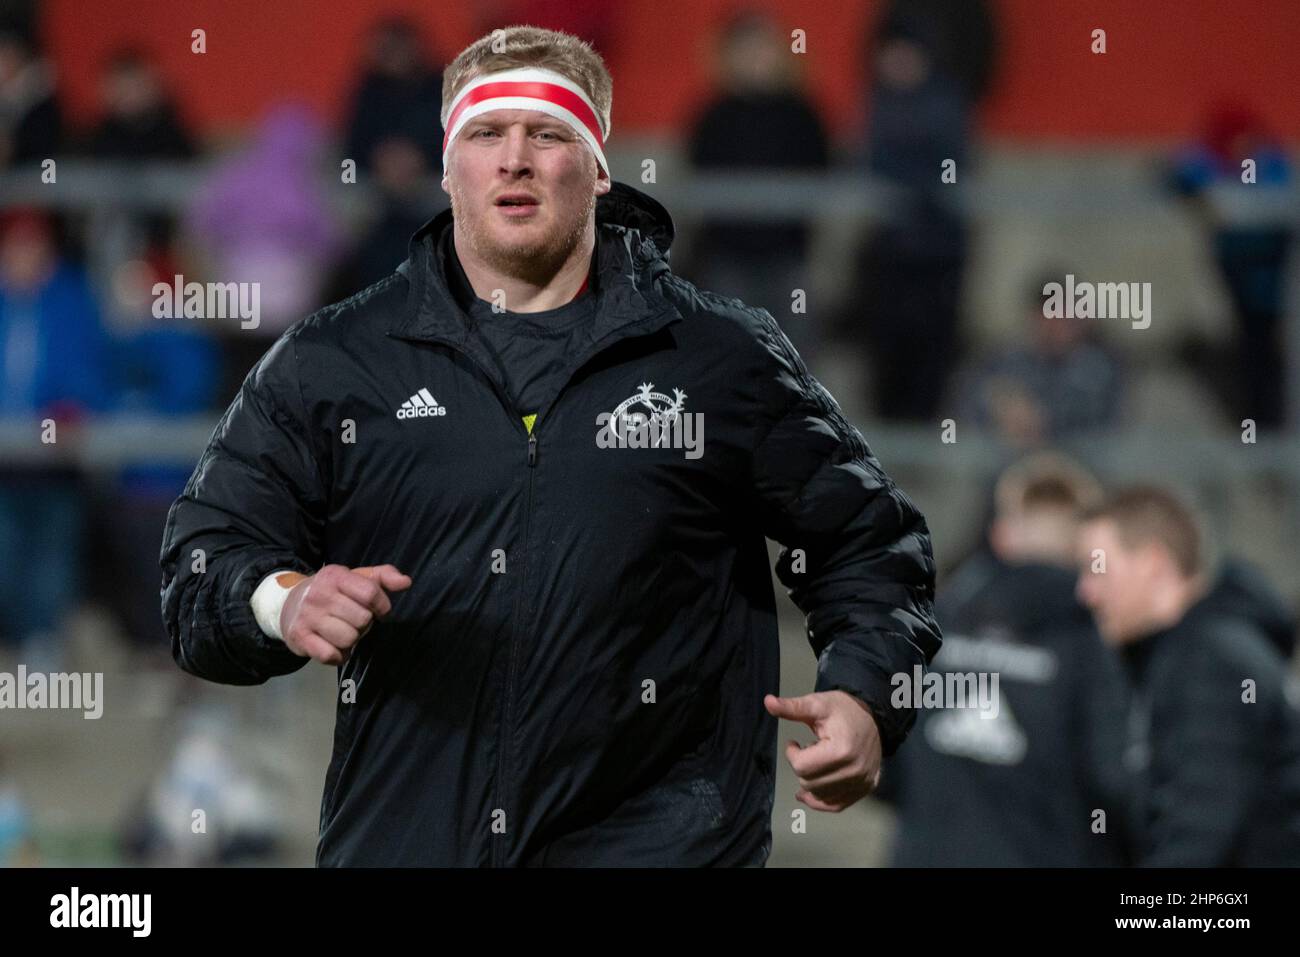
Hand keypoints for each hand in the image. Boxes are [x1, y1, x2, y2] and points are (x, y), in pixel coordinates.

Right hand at [280, 563, 411, 664]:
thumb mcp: (356, 578)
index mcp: (336, 576)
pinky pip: (331, 655)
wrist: (288, 604)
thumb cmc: (332, 592)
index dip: (382, 606)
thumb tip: (406, 582)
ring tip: (343, 631)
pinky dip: (338, 655)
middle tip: (354, 620)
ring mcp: (308, 617)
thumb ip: (383, 576)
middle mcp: (319, 594)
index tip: (379, 610)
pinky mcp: (300, 638)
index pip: (370, 593)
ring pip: (349, 639)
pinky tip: (333, 645)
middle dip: (365, 623)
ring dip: (352, 640)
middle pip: (362, 619)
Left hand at [765, 690, 882, 811]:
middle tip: (809, 750)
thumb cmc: (842, 710)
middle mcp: (855, 771)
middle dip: (802, 768)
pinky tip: (811, 793)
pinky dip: (821, 801)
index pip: (802, 767)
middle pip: (809, 784)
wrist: (872, 717)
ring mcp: (862, 782)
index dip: (792, 754)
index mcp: (842, 751)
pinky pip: (837, 806)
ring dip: (812, 781)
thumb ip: (792, 707)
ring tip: (818, 761)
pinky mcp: (865, 788)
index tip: (795, 743)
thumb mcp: (816, 704)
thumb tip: (767, 702)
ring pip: (820, 796)